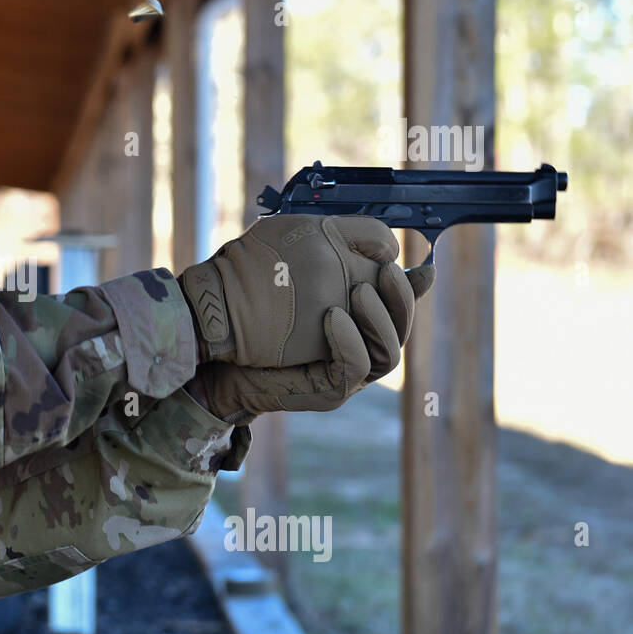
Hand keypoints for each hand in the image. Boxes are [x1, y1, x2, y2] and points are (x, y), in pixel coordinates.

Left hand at [179, 215, 434, 423]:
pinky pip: (354, 368)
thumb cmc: (262, 310)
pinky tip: (334, 316)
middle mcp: (361, 351)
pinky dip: (349, 341)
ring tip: (360, 291)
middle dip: (400, 300)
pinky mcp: (330, 391)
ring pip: (388, 355)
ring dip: (379, 321)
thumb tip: (384, 241)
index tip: (406, 259)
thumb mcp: (305, 273)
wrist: (224, 346)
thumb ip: (340, 256)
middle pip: (401, 331)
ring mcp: (348, 376)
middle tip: (386, 271)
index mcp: (360, 324)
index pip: (399, 308)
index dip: (409, 287)